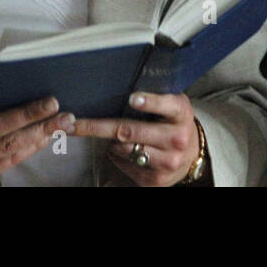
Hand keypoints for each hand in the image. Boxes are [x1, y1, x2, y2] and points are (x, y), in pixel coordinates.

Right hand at [0, 62, 74, 185]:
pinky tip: (46, 136)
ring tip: (63, 123)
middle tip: (61, 110)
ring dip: (40, 136)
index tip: (46, 101)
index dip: (20, 112)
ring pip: (11, 151)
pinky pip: (10, 162)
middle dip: (36, 123)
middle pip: (4, 137)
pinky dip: (30, 148)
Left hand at [70, 92, 201, 186]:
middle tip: (75, 124)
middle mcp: (176, 139)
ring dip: (110, 142)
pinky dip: (116, 156)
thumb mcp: (172, 103)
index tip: (132, 98)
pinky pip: (125, 166)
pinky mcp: (156, 180)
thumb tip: (123, 86)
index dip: (149, 102)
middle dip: (99, 127)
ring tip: (112, 136)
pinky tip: (121, 150)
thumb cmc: (173, 121)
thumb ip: (156, 95)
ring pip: (124, 150)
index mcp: (181, 113)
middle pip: (132, 131)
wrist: (191, 154)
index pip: (167, 106)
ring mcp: (167, 162)